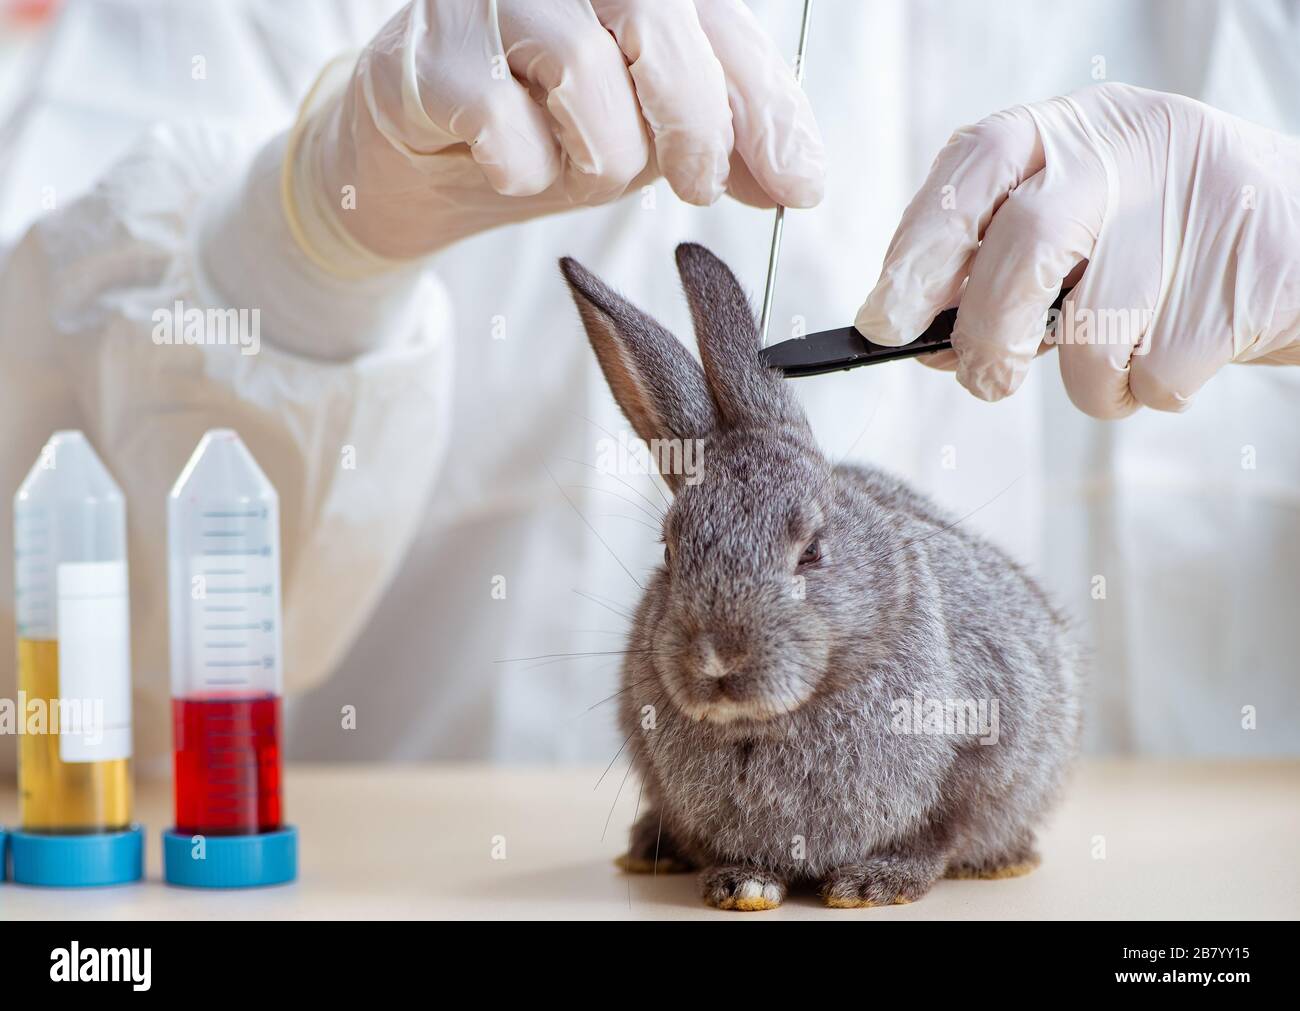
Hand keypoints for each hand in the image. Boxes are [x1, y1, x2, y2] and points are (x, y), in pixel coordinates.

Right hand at [299, 0, 823, 264]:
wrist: (420, 156)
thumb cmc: (543, 128)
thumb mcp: (649, 134)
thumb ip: (720, 141)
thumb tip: (796, 183)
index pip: (723, 28)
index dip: (768, 111)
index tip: (802, 188)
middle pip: (660, 28)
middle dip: (694, 127)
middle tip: (697, 188)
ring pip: (586, 76)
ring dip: (598, 158)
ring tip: (574, 166)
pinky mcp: (430, 53)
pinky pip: (505, 127)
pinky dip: (522, 171)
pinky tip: (507, 163)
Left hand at [854, 84, 1299, 417]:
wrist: (1299, 240)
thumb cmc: (1161, 249)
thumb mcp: (1075, 235)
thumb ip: (997, 273)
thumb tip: (920, 339)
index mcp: (1072, 131)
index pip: (973, 164)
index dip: (918, 245)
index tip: (883, 321)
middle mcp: (1129, 149)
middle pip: (1024, 246)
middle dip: (989, 334)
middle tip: (985, 380)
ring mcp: (1195, 202)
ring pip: (1095, 332)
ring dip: (1090, 382)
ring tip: (1121, 360)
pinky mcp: (1248, 269)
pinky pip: (1158, 372)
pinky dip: (1150, 391)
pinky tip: (1179, 352)